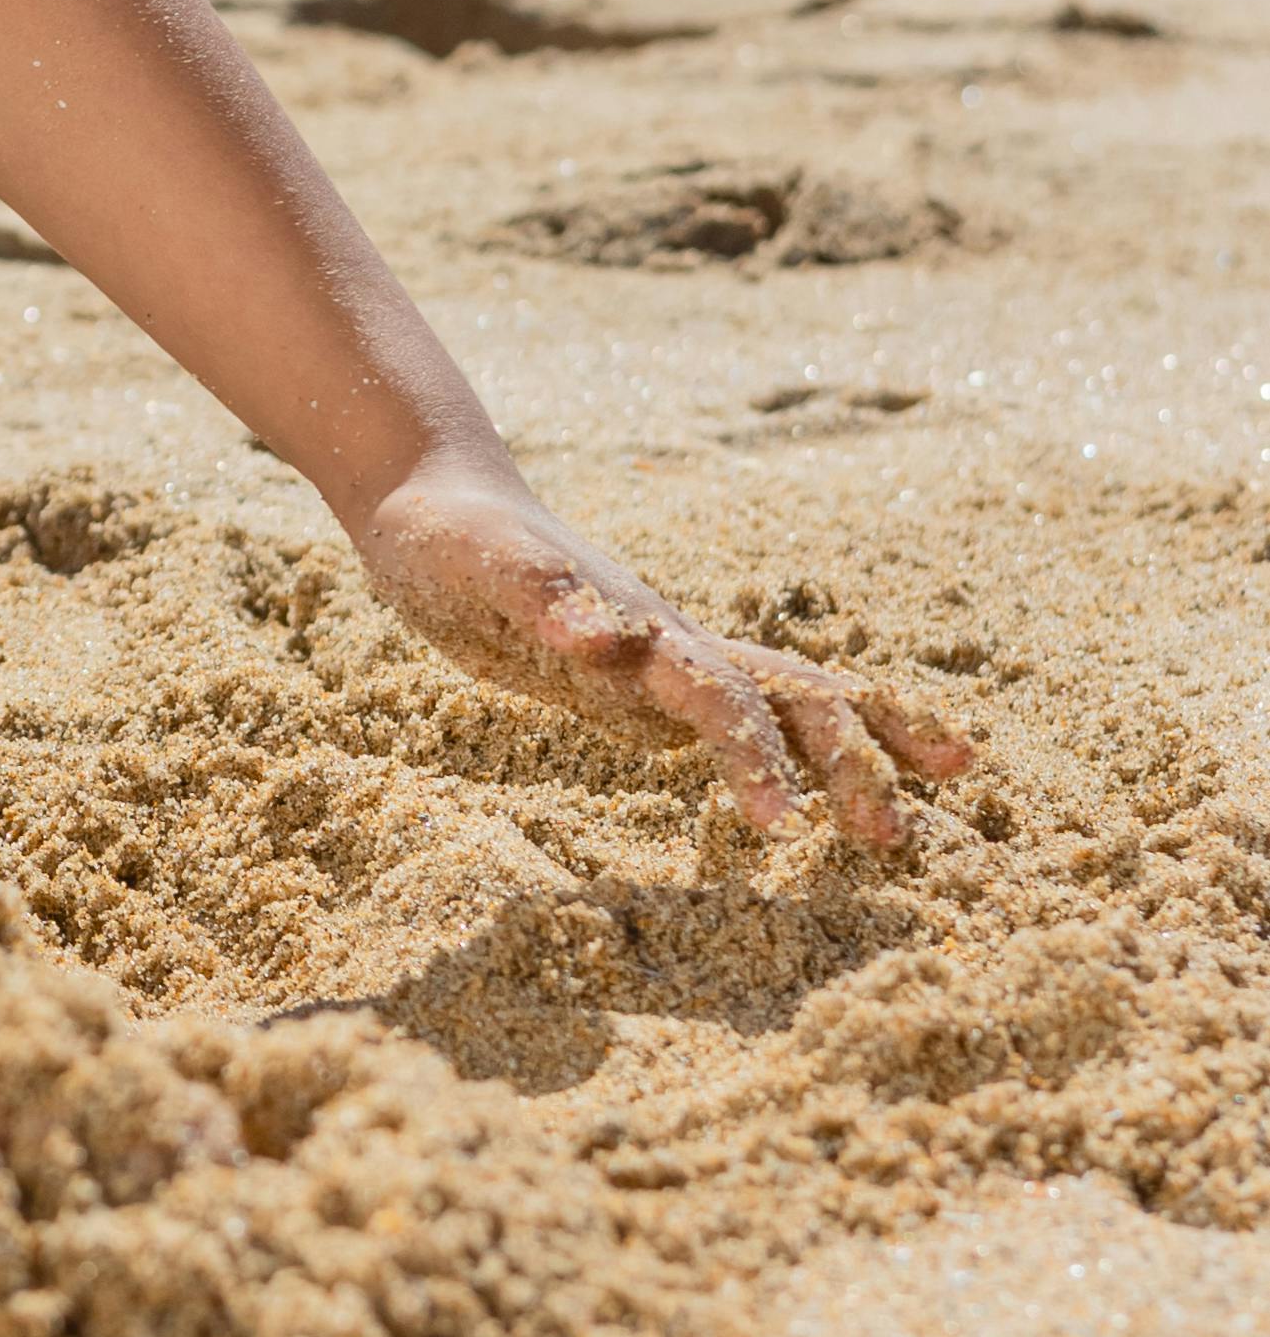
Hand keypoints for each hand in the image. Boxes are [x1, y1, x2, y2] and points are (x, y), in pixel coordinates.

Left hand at [349, 454, 970, 856]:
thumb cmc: (454, 537)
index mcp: (644, 630)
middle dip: (848, 763)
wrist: (438, 498)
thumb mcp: (480, 567)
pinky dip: (783, 747)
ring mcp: (664, 660)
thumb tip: (597, 633)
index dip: (755, 755)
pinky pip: (731, 713)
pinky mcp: (642, 678)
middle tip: (896, 838)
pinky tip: (811, 785)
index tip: (780, 823)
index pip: (723, 699)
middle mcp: (671, 646)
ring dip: (841, 755)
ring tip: (898, 814)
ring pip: (776, 704)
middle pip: (784, 701)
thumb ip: (538, 596)